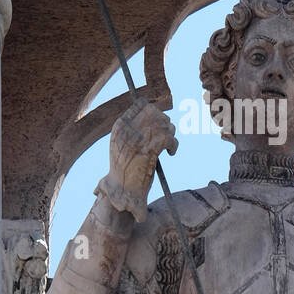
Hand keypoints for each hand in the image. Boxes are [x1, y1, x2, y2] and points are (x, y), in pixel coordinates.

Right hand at [97, 99, 176, 220]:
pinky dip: (174, 145)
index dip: (154, 112)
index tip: (158, 122)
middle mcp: (128, 129)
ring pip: (165, 125)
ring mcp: (139, 139)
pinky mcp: (150, 150)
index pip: (142, 104)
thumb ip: (133, 128)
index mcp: (120, 126)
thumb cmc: (123, 168)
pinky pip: (169, 138)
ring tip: (167, 145)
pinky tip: (171, 153)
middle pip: (156, 113)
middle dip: (164, 122)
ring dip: (170, 134)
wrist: (123, 189)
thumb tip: (154, 112)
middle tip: (165, 135)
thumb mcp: (122, 143)